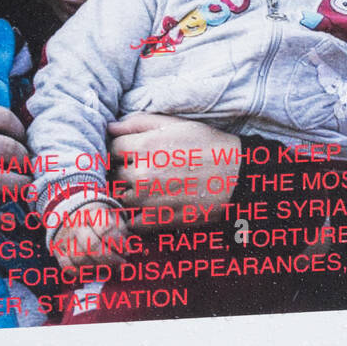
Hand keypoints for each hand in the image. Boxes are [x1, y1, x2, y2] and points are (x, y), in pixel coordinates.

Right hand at [51, 202, 126, 269]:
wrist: (74, 214)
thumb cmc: (99, 219)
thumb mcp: (113, 218)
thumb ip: (121, 233)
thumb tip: (126, 252)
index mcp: (92, 213)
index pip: (105, 229)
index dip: (118, 243)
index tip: (126, 250)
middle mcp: (76, 224)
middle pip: (92, 246)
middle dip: (110, 258)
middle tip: (120, 262)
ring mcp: (65, 238)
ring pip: (80, 258)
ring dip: (98, 267)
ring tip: (108, 267)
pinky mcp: (58, 250)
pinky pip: (67, 267)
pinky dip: (80, 272)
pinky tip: (92, 270)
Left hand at [108, 113, 241, 226]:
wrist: (237, 176)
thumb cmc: (206, 145)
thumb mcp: (174, 124)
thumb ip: (138, 123)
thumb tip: (110, 127)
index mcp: (145, 146)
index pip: (111, 148)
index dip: (120, 150)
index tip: (129, 152)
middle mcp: (142, 173)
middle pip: (113, 174)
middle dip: (122, 171)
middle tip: (138, 170)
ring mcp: (149, 200)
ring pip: (120, 198)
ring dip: (128, 194)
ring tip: (146, 188)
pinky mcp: (159, 220)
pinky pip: (132, 222)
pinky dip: (136, 217)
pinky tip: (149, 207)